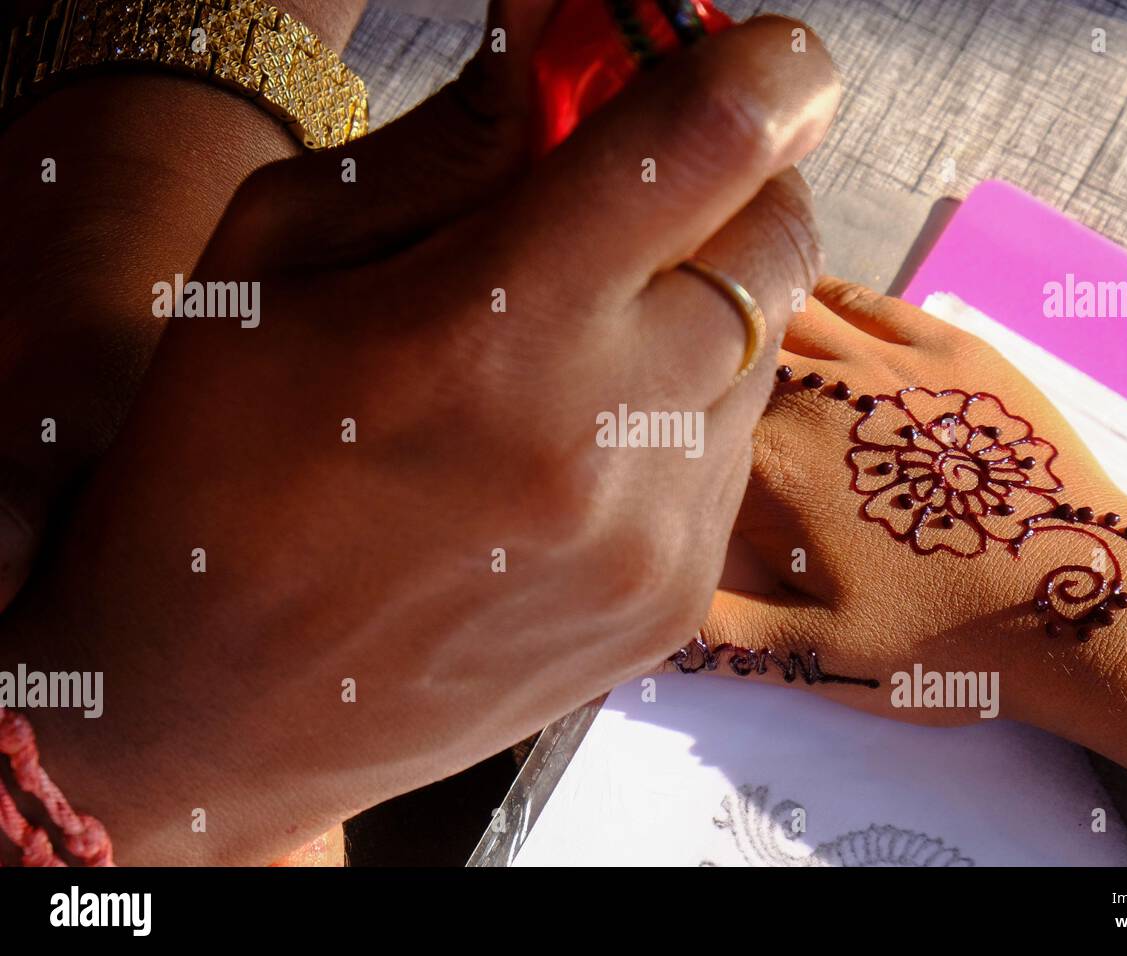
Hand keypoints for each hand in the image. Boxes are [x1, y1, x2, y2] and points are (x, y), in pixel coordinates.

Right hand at [8, 10, 839, 863]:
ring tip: (587, 325)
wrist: (216, 708)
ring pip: (765, 346)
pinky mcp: (669, 603)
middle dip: (738, 181)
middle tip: (657, 182)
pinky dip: (688, 402)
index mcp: (492, 331)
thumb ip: (443, 146)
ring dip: (706, 299)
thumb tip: (557, 52)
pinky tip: (585, 428)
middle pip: (776, 240)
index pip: (708, 144)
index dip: (765, 68)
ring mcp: (654, 537)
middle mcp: (603, 439)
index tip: (767, 56)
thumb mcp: (272, 266)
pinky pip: (729, 448)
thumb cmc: (215, 470)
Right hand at [696, 281, 1126, 860]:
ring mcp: (893, 359)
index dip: (655, 413)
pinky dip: (823, 295)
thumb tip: (628, 611)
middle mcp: (825, 390)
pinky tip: (807, 306)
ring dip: (752, 315)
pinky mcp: (953, 346)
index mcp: (778, 461)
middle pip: (732, 345)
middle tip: (674, 367)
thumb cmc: (947, 638)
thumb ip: (715, 630)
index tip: (642, 426)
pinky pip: (867, 298)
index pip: (686, 408)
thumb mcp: (820, 657)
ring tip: (725, 325)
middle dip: (697, 353)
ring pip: (793, 304)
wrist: (1084, 602)